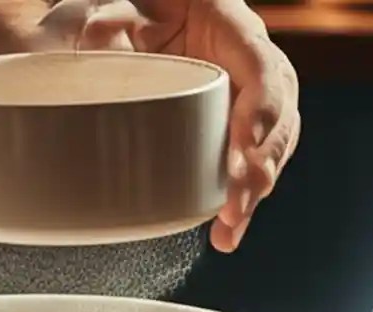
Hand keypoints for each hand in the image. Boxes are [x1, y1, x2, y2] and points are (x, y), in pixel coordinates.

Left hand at [40, 0, 299, 251]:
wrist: (131, 24)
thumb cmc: (132, 10)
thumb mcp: (120, 7)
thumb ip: (110, 19)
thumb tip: (94, 37)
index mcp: (232, 25)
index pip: (262, 67)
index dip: (261, 110)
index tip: (246, 147)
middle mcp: (251, 61)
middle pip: (279, 115)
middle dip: (261, 165)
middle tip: (238, 205)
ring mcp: (247, 96)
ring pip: (271, 145)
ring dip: (254, 191)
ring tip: (231, 229)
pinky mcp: (233, 127)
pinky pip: (251, 161)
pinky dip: (241, 196)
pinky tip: (228, 230)